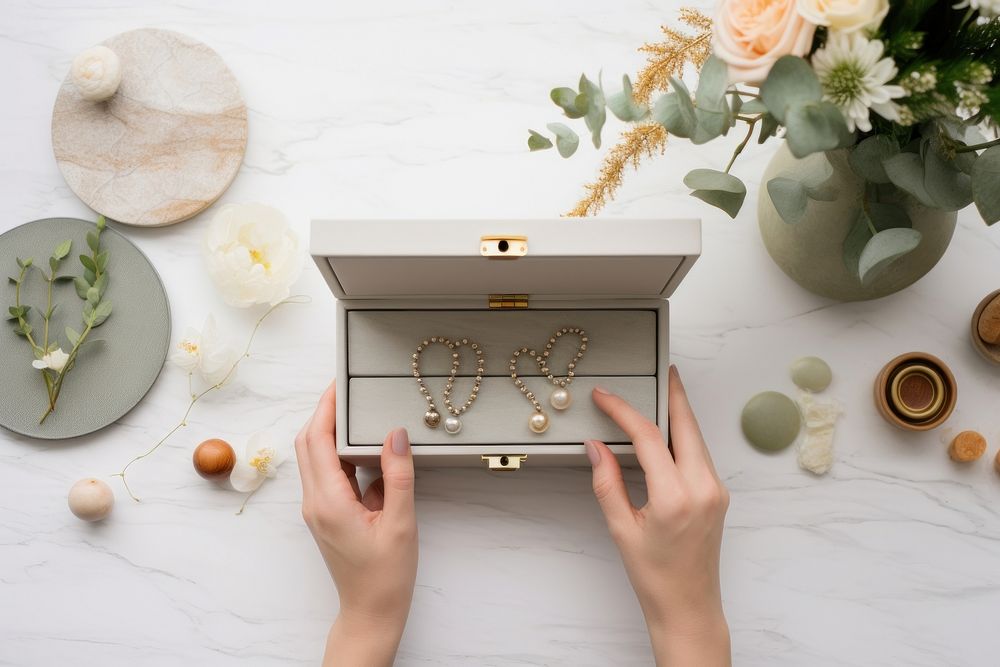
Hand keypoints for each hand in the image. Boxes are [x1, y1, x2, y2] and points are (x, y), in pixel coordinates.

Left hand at [296, 382, 417, 666]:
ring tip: (357, 412)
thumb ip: (399, 475)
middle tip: (347, 390)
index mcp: (329, 502)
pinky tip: (367, 451)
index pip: (317, 440)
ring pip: (315, 458)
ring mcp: (318, 509)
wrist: (371, 612)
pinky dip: (341, 455)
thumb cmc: (386, 575)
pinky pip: (328, 474)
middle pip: (308, 443)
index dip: (326, 407)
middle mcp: (315, 502)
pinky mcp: (327, 515)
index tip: (339, 383)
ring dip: (331, 432)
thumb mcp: (401, 522)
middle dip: (324, 413)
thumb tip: (395, 434)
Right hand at [586, 366, 730, 665]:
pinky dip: (684, 435)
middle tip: (660, 370)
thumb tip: (596, 447)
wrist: (689, 607)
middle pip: (686, 425)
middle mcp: (703, 488)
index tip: (604, 397)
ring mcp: (716, 490)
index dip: (623, 411)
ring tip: (662, 392)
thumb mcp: (621, 528)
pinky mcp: (718, 495)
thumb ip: (606, 482)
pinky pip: (700, 453)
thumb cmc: (655, 576)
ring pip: (696, 437)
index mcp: (675, 496)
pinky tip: (669, 429)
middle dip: (672, 394)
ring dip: (679, 413)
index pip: (647, 437)